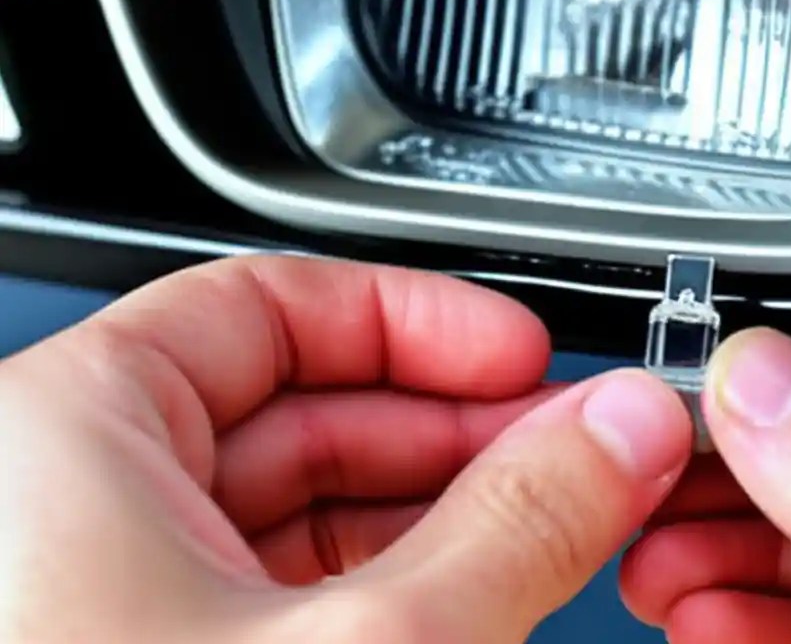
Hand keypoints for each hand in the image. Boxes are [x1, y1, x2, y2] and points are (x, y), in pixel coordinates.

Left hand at [0, 255, 692, 642]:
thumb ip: (521, 517)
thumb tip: (617, 431)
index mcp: (61, 441)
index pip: (265, 304)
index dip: (414, 318)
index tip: (520, 352)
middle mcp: (58, 511)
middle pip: (294, 405)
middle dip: (452, 425)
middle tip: (574, 447)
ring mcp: (93, 600)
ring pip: (291, 507)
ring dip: (433, 508)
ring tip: (552, 521)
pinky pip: (273, 592)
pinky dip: (381, 584)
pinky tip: (475, 593)